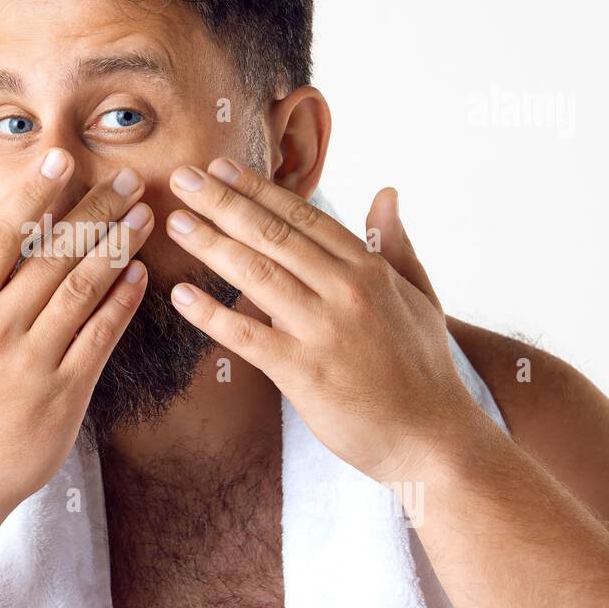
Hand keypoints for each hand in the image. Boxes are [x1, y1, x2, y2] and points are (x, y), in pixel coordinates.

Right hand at [0, 149, 153, 516]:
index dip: (34, 195)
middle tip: (125, 176)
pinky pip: (101, 336)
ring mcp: (35, 361)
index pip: (1, 238)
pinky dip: (122, 301)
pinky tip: (140, 272)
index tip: (61, 161)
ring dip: (118, 246)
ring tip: (143, 213)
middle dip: (94, 209)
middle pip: (53, 254)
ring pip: (83, 288)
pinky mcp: (66, 393)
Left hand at [163, 159, 481, 481]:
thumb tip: (386, 192)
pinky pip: (247, 336)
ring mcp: (324, 330)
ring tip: (175, 223)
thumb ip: (396, 243)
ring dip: (210, 245)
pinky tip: (182, 296)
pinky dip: (211, 314)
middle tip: (183, 178)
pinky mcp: (304, 373)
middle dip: (222, 203)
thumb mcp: (419, 295)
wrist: (433, 440)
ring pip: (256, 274)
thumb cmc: (424, 369)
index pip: (302, 217)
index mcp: (368, 269)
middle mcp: (346, 291)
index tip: (220, 167)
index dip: (257, 189)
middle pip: (272, 235)